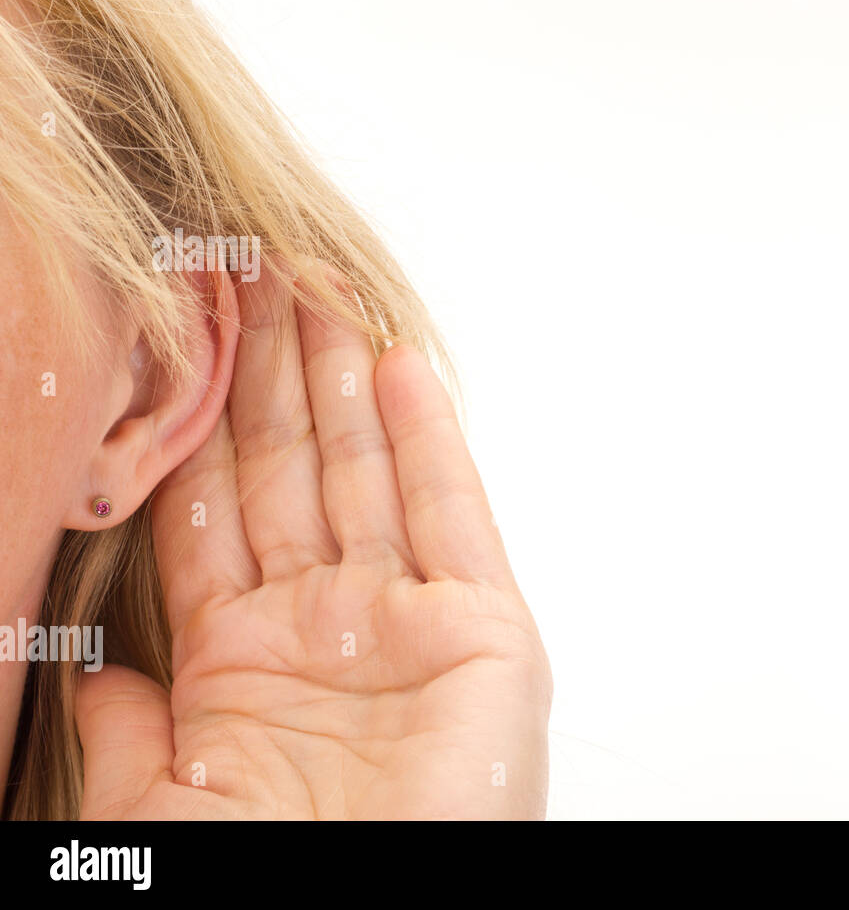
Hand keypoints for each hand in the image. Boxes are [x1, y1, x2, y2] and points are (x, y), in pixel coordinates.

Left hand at [76, 267, 550, 818]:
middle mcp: (328, 626)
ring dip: (338, 378)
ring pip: (367, 472)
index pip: (215, 512)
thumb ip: (125, 732)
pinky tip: (396, 362)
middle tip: (250, 272)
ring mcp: (409, 621)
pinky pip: (452, 513)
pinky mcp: (484, 629)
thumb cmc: (274, 883)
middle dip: (267, 373)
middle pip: (291, 471)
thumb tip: (91, 666)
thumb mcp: (156, 814)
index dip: (195, 424)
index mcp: (244, 663)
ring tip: (312, 283)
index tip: (179, 340)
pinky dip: (430, 437)